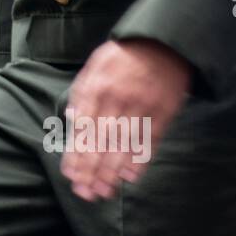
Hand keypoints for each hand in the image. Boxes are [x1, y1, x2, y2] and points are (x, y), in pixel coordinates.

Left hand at [62, 38, 192, 200]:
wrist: (162, 41)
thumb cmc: (124, 56)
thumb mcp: (95, 67)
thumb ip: (82, 93)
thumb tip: (71, 118)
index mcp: (96, 88)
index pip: (83, 129)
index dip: (77, 155)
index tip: (72, 176)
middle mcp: (117, 100)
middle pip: (101, 142)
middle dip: (92, 171)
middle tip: (86, 193)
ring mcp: (142, 107)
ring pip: (124, 146)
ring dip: (113, 172)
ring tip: (105, 191)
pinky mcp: (163, 112)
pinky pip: (149, 140)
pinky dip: (139, 160)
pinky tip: (130, 176)